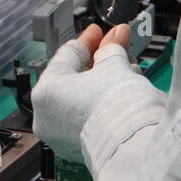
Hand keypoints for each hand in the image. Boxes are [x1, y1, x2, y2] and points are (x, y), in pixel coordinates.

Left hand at [32, 23, 143, 161]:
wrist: (133, 145)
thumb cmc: (117, 105)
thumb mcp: (114, 66)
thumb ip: (112, 49)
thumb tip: (116, 36)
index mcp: (46, 90)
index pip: (68, 55)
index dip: (88, 40)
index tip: (100, 32)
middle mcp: (46, 115)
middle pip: (74, 78)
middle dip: (98, 62)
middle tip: (115, 48)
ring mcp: (60, 135)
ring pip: (81, 99)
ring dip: (103, 82)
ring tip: (125, 70)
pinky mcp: (77, 149)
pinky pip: (86, 117)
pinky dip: (101, 103)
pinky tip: (121, 92)